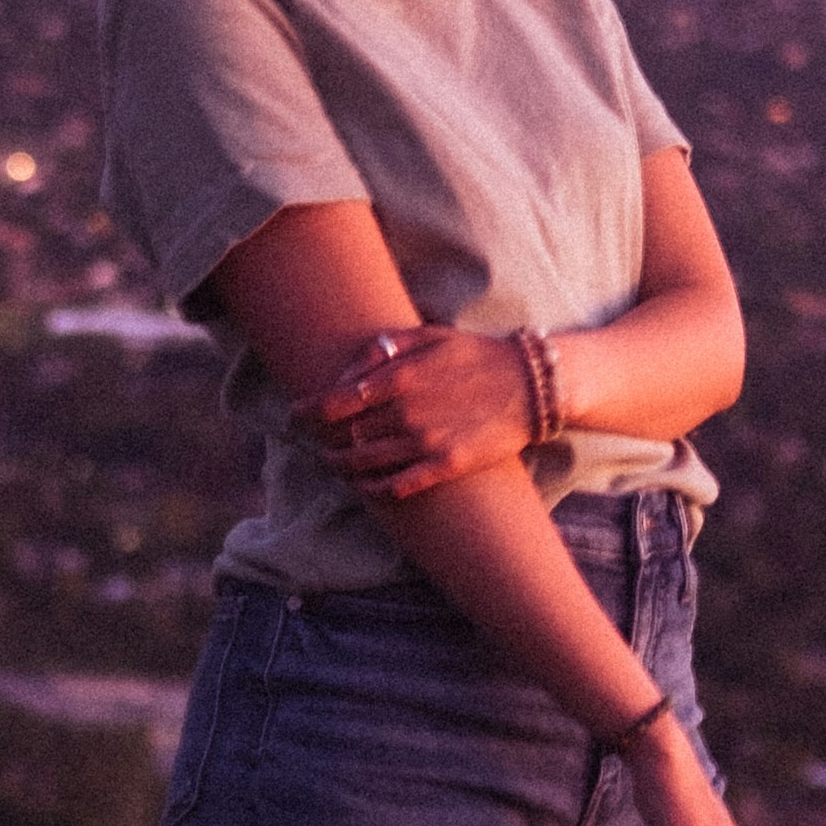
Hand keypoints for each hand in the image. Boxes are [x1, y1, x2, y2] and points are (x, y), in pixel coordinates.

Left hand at [304, 324, 532, 502]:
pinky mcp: (445, 466)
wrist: (531, 385)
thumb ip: (386, 348)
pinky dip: (375, 489)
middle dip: (325, 440)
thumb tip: (350, 369)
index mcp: (400, 378)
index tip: (295, 414)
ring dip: (342, 466)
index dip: (308, 411)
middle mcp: (407, 413)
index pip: (336, 401)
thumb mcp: (431, 336)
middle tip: (317, 441)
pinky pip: (397, 486)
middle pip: (346, 435)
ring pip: (364, 464)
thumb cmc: (477, 355)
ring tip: (335, 463)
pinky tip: (367, 486)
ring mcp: (425, 442)